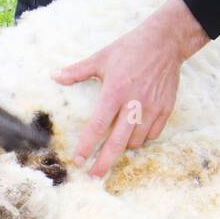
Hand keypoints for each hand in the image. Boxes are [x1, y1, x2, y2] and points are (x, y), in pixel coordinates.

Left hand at [54, 0, 208, 176]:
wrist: (165, 41)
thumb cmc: (129, 49)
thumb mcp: (101, 58)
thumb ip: (77, 71)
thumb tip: (54, 76)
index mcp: (115, 91)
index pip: (98, 125)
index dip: (87, 145)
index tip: (78, 160)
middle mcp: (133, 104)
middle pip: (117, 142)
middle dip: (104, 162)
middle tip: (94, 176)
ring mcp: (152, 108)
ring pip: (136, 141)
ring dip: (124, 147)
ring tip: (115, 144)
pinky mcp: (165, 109)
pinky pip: (152, 134)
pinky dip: (142, 138)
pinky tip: (135, 133)